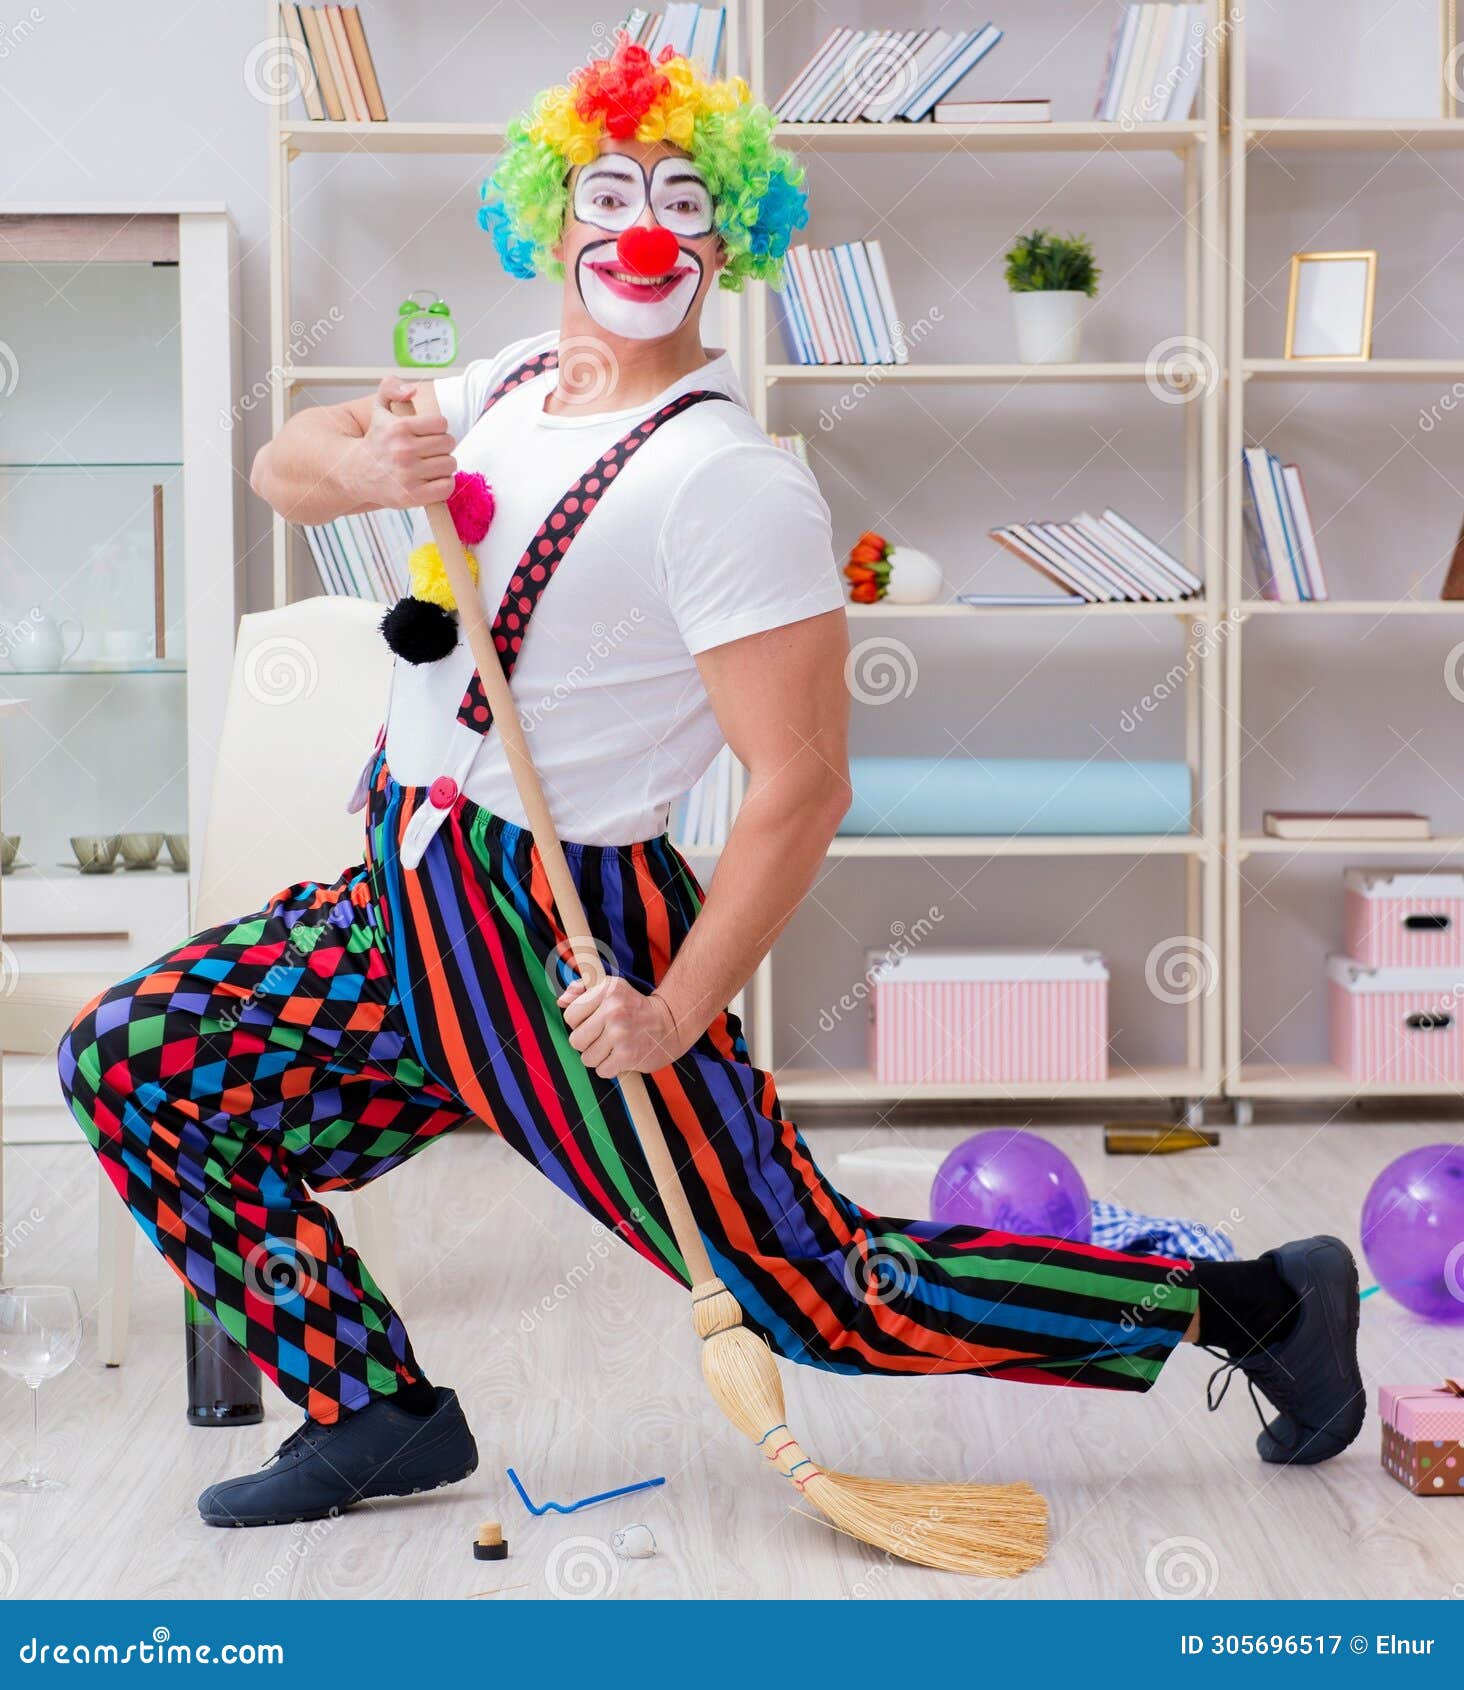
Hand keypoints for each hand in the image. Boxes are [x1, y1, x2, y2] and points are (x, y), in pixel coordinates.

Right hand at [348, 376, 457, 509]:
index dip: (438, 428)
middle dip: (441, 446)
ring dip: (443, 465)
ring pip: (450, 465)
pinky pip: (446, 487)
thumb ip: (392, 387)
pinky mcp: (412, 496)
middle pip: (448, 443)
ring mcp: (408, 475)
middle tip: (429, 451)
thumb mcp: (379, 407)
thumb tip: (412, 391)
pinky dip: (443, 484)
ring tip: (429, 465)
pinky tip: (431, 480)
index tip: (428, 433)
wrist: (356, 473)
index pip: (441, 423)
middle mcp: (404, 451)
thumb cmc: (376, 440)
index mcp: (399, 428)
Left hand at [558, 976, 684, 1078]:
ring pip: (587, 1058)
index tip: (594, 1021)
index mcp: (607, 990)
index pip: (570, 1015)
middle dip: (586, 1043)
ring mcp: (620, 1033)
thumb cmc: (634, 1006)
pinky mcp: (627, 1055)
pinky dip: (609, 1068)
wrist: (670, 1023)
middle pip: (575, 1040)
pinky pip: (601, 1070)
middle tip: (602, 1037)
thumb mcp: (612, 988)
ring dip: (598, 1057)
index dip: (579, 1022)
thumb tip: (561, 1001)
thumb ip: (582, 990)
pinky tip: (620, 1057)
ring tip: (613, 1047)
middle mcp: (613, 1010)